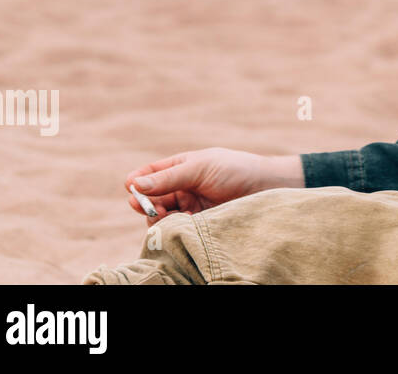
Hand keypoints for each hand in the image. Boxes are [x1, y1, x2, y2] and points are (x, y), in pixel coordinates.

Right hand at [124, 148, 303, 224]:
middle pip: (150, 199)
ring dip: (159, 219)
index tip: (131, 189)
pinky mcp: (198, 225)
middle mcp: (181, 188)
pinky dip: (173, 230)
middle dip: (145, 204)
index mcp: (180, 167)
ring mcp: (189, 207)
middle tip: (152, 208)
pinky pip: (177, 230)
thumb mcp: (200, 168)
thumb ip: (168, 177)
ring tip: (169, 217)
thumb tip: (133, 184)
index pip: (149, 174)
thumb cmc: (235, 170)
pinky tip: (182, 225)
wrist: (266, 188)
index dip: (137, 182)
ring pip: (160, 217)